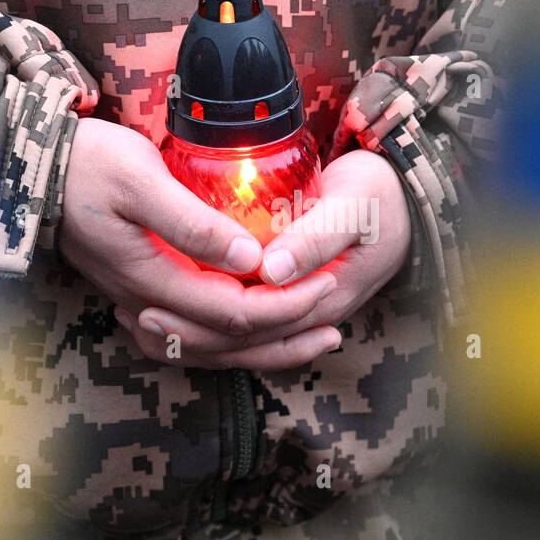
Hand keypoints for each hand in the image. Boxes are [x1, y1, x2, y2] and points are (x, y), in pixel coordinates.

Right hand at [60, 118, 340, 369]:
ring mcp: (141, 304)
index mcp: (152, 280)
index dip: (285, 306)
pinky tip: (262, 329)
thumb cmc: (85, 164)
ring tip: (313, 338)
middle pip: (228, 344)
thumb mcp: (139, 180)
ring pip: (212, 347)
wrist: (32, 169)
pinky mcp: (142, 294)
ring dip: (265, 347)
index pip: (234, 314)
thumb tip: (248, 256)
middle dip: (287, 338)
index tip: (325, 284)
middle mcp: (147, 304)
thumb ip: (191, 223)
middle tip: (336, 326)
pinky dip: (234, 338)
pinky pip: (195, 335)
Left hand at [131, 149, 411, 362]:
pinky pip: (243, 320)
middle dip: (186, 333)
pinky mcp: (290, 296)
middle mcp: (308, 316)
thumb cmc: (380, 197)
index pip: (254, 327)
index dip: (203, 320)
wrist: (406, 197)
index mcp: (322, 300)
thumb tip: (269, 271)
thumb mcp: (355, 209)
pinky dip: (205, 321)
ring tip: (140, 316)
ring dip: (191, 332)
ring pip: (239, 338)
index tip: (157, 301)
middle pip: (239, 342)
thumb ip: (314, 238)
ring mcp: (300, 309)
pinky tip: (171, 306)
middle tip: (133, 314)